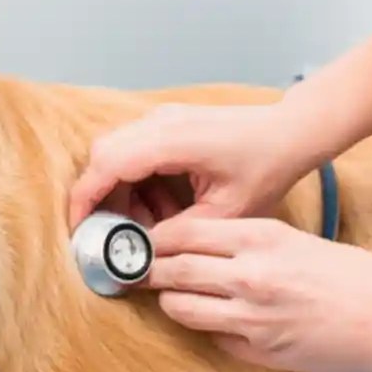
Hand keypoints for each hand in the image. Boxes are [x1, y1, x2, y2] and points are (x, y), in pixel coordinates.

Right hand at [68, 103, 322, 227]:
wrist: (290, 132)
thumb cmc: (266, 167)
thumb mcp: (225, 213)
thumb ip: (177, 234)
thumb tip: (142, 254)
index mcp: (171, 140)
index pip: (106, 166)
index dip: (85, 200)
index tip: (81, 232)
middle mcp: (159, 122)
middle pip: (102, 157)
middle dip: (102, 199)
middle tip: (118, 235)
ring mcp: (162, 118)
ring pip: (115, 154)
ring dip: (123, 192)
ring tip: (154, 223)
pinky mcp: (167, 122)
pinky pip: (134, 151)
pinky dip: (138, 181)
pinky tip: (166, 206)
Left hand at [146, 216, 371, 371]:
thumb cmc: (348, 275)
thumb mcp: (293, 239)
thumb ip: (243, 241)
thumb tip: (193, 245)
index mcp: (260, 236)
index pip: (181, 232)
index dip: (154, 238)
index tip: (141, 241)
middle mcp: (250, 274)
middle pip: (170, 269)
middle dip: (147, 270)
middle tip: (136, 269)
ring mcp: (250, 317)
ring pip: (179, 307)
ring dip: (170, 301)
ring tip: (171, 295)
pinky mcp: (256, 351)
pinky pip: (211, 338)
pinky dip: (208, 328)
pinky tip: (218, 321)